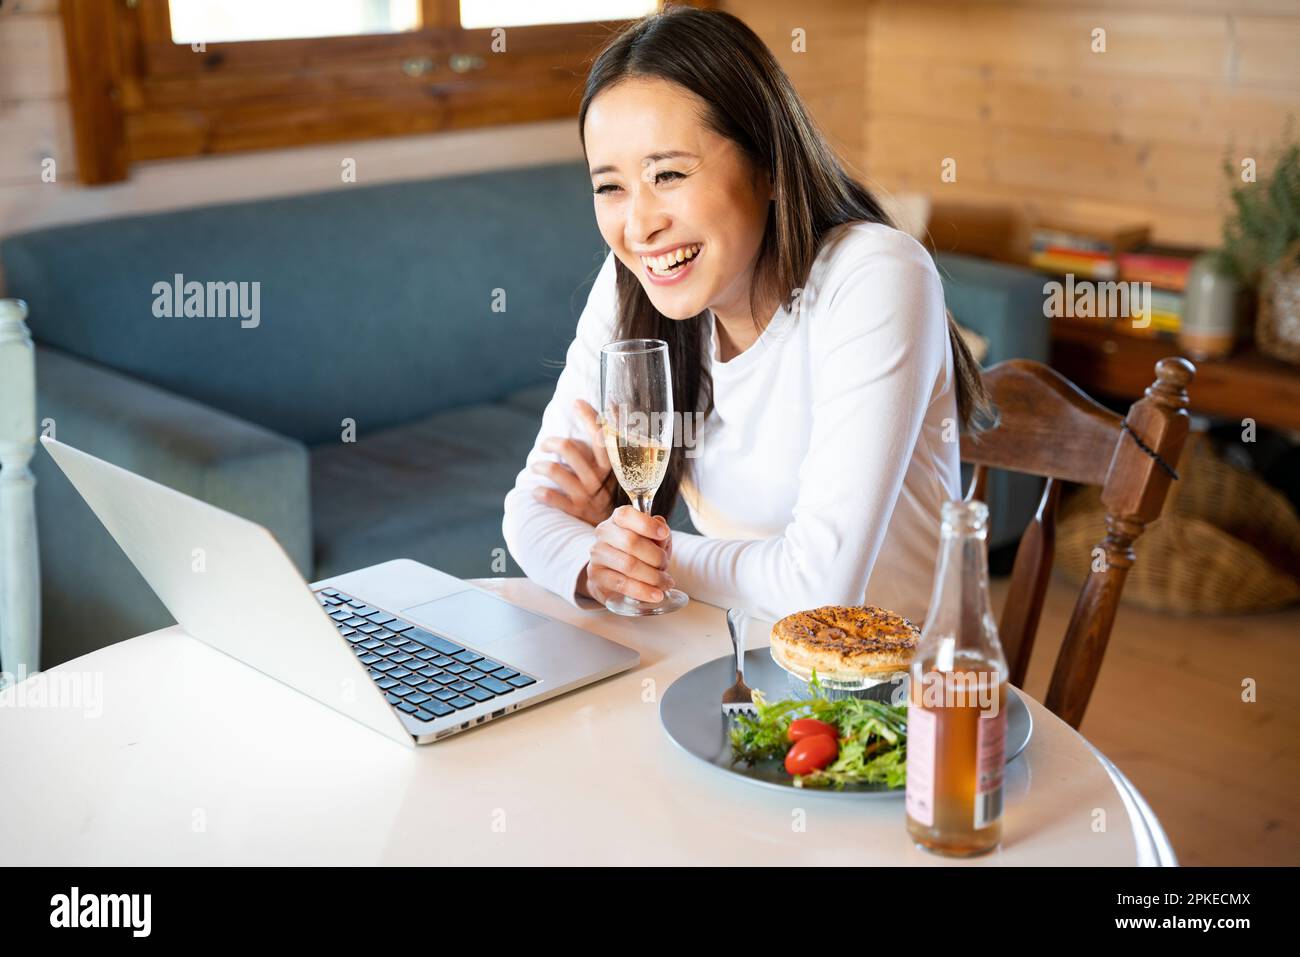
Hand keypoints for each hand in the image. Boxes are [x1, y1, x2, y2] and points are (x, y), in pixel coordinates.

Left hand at [531, 399, 613, 526]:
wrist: (615, 531)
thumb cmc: (610, 492)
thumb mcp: (616, 471)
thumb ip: (612, 446)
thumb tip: (611, 410)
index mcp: (611, 465)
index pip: (602, 436)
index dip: (590, 417)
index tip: (577, 402)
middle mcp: (598, 478)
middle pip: (571, 449)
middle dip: (553, 442)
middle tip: (546, 444)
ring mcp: (586, 495)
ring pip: (555, 470)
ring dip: (540, 466)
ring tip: (536, 467)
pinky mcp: (575, 510)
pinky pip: (550, 497)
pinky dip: (540, 492)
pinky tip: (536, 491)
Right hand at [582, 505, 675, 604]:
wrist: (616, 575)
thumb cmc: (639, 553)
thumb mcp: (653, 540)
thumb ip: (659, 534)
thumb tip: (661, 527)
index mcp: (617, 519)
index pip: (627, 515)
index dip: (646, 524)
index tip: (664, 534)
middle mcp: (604, 533)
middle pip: (630, 542)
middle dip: (655, 556)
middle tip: (665, 566)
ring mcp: (597, 555)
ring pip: (628, 564)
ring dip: (652, 576)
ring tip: (665, 583)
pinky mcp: (596, 576)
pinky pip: (622, 584)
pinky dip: (643, 591)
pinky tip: (656, 595)